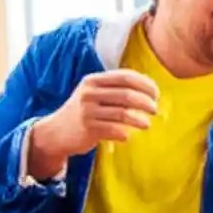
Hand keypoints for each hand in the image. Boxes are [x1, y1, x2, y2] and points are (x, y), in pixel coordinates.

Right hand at [31, 70, 159, 170]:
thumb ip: (116, 88)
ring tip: (147, 124)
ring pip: (123, 114)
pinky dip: (125, 134)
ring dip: (140, 120)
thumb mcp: (94, 93)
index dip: (145, 85)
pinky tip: (128, 136)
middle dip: (146, 102)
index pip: (126, 77)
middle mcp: (89, 94)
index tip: (156, 94)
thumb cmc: (84, 111)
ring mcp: (88, 111)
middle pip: (127, 95)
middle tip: (154, 110)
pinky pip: (115, 130)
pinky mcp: (88, 129)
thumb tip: (149, 89)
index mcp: (93, 80)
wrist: (56, 132)